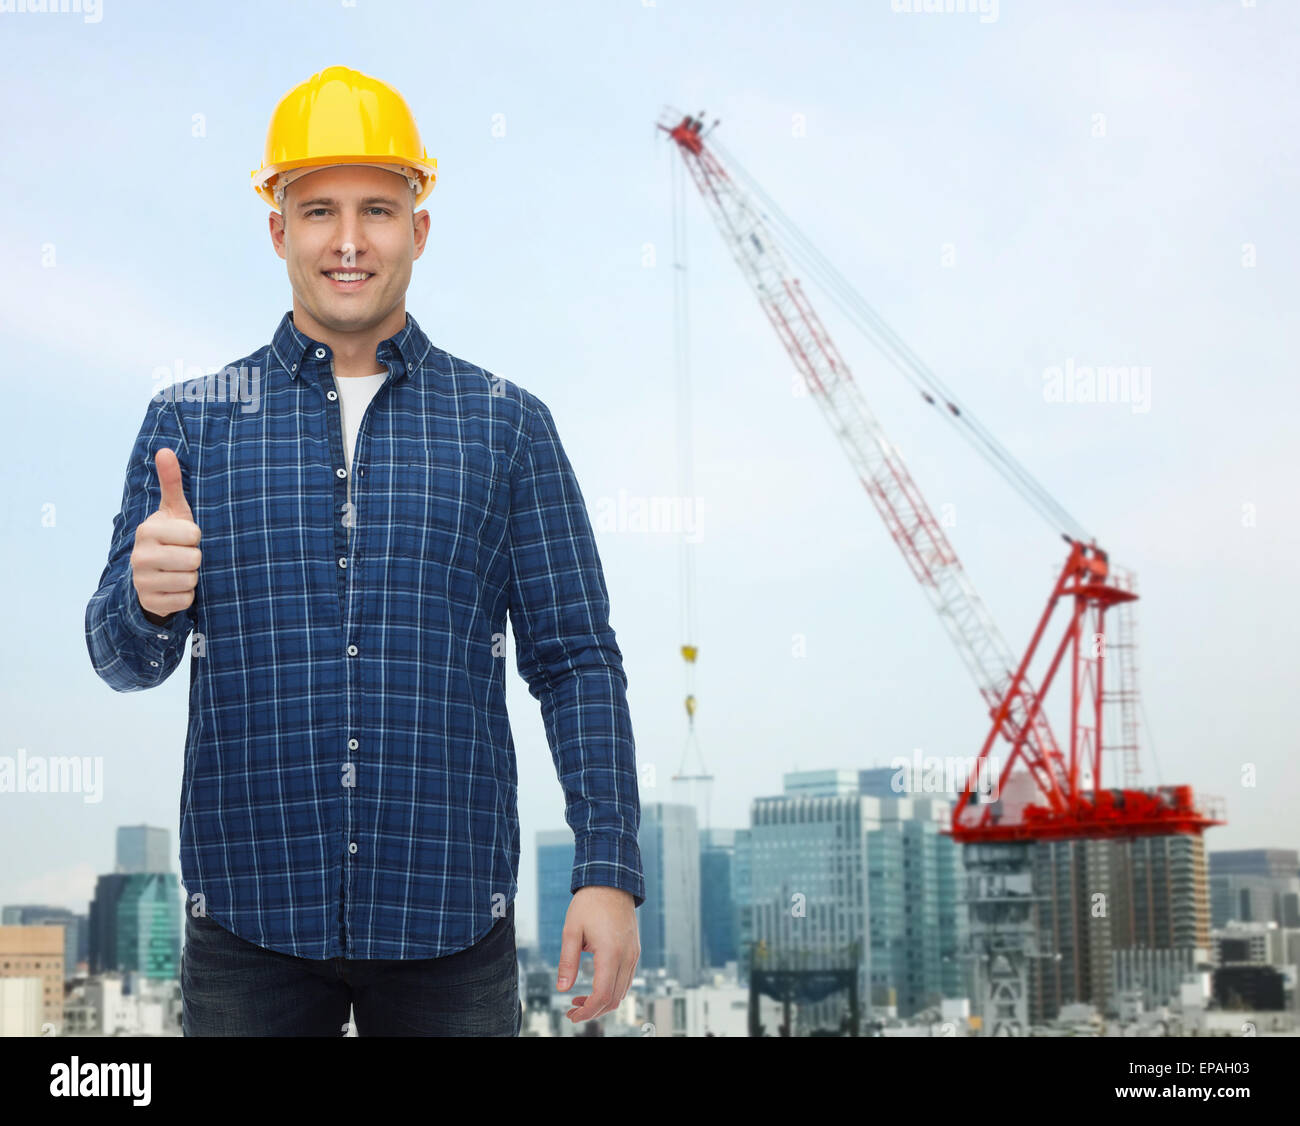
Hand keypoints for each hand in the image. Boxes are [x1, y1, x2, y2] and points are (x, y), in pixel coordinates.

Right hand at [131, 447, 201, 621]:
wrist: (150, 575)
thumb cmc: (170, 537)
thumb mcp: (173, 511)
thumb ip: (171, 483)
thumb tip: (165, 450)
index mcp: (147, 530)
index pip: (193, 535)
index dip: (195, 537)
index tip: (185, 537)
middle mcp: (139, 556)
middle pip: (194, 559)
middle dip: (195, 558)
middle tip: (183, 555)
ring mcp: (142, 581)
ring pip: (190, 580)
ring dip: (191, 577)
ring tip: (179, 570)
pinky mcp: (150, 602)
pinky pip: (185, 600)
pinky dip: (186, 595)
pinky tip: (175, 587)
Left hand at [556, 886, 638, 1023]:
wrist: (612, 882)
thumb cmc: (589, 903)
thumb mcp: (571, 930)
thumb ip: (567, 961)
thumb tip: (562, 989)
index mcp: (611, 953)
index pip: (602, 995)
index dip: (587, 1011)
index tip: (572, 1015)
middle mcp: (627, 956)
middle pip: (614, 999)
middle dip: (593, 1011)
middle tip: (572, 1011)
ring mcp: (633, 954)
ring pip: (622, 992)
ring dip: (603, 1002)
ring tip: (579, 1000)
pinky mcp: (634, 951)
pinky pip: (627, 979)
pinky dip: (612, 990)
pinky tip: (595, 987)